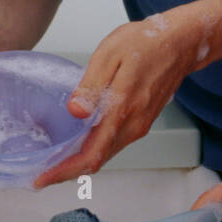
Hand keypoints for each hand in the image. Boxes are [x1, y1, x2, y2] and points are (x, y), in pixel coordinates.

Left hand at [33, 11, 199, 187]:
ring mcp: (139, 125)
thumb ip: (92, 85)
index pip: (91, 154)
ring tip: (54, 162)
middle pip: (97, 161)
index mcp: (122, 109)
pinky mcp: (141, 121)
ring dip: (79, 163)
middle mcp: (133, 124)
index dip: (64, 171)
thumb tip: (75, 111)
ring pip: (106, 154)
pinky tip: (78, 144)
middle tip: (40, 174)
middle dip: (67, 172)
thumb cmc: (147, 43)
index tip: (42, 178)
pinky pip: (114, 144)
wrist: (181, 43)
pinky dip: (93, 151)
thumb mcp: (111, 54)